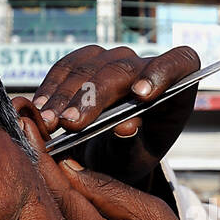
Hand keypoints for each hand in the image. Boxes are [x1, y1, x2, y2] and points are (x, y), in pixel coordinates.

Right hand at [14, 44, 200, 185]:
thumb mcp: (136, 160)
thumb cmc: (131, 156)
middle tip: (71, 124)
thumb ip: (134, 145)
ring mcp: (115, 59)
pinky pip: (66, 67)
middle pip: (121, 69)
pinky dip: (51, 89)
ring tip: (49, 123)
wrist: (109, 156)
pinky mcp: (87, 60)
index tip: (140, 96)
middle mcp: (146, 67)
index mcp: (176, 88)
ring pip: (89, 66)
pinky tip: (39, 110)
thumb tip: (126, 126)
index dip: (162, 73)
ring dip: (65, 96)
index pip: (180, 63)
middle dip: (93, 96)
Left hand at [21, 119, 218, 219]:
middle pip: (40, 209)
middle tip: (17, 124)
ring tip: (24, 150)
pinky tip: (37, 190)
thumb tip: (64, 166)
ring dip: (30, 189)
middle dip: (27, 164)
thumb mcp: (154, 216)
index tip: (24, 121)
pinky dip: (41, 217)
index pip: (60, 193)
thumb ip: (107, 191)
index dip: (39, 154)